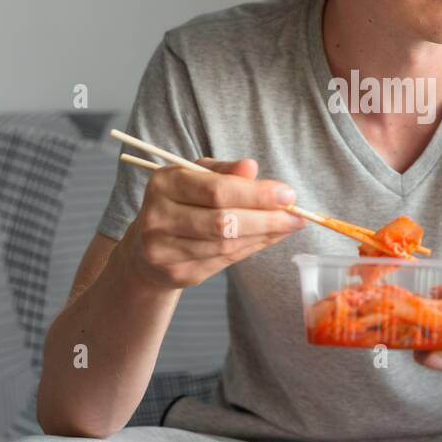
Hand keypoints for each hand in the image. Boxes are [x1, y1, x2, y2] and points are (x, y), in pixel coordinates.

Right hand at [123, 157, 304, 290]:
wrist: (145, 248)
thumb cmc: (180, 203)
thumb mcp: (197, 178)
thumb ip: (225, 172)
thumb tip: (251, 167)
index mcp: (164, 184)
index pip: (216, 191)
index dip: (256, 194)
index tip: (287, 193)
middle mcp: (158, 218)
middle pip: (223, 222)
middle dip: (266, 218)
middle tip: (296, 214)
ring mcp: (164, 250)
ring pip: (226, 246)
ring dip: (265, 235)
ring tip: (288, 225)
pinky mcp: (177, 274)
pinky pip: (224, 262)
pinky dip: (252, 249)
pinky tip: (269, 238)